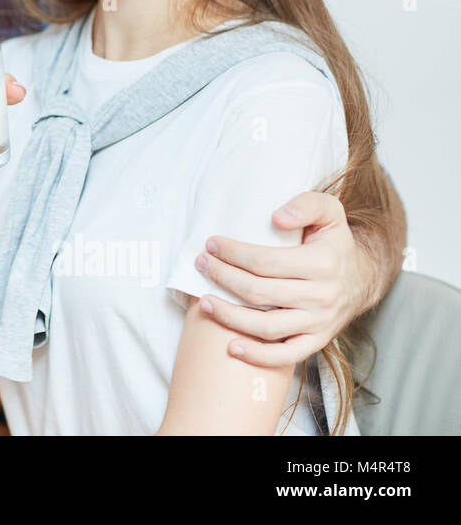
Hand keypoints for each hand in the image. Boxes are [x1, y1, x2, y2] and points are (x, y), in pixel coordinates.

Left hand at [194, 191, 364, 367]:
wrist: (360, 278)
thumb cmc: (332, 242)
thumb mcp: (329, 211)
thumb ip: (306, 204)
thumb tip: (277, 218)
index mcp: (323, 263)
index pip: (265, 261)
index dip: (233, 254)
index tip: (211, 244)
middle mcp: (323, 296)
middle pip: (259, 292)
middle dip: (223, 277)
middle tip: (201, 264)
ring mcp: (320, 323)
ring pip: (267, 327)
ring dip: (229, 316)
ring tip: (203, 301)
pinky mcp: (317, 341)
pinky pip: (286, 356)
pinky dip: (258, 356)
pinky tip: (231, 348)